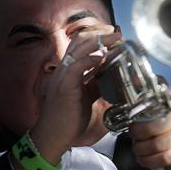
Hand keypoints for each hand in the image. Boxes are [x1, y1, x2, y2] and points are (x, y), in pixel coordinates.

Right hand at [31, 25, 121, 160]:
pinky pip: (76, 66)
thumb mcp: (87, 97)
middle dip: (100, 33)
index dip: (96, 37)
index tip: (113, 35)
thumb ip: (95, 85)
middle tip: (117, 32)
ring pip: (78, 49)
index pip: (80, 45)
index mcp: (67, 71)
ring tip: (114, 39)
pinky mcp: (64, 86)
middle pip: (79, 41)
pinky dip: (90, 59)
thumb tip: (111, 78)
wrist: (53, 137)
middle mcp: (63, 70)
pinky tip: (102, 58)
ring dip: (98, 42)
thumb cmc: (68, 121)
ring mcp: (62, 76)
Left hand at [129, 100, 170, 169]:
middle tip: (133, 136)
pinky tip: (143, 159)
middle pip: (156, 126)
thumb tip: (126, 98)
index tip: (132, 122)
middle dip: (138, 133)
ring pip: (158, 144)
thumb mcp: (163, 114)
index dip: (140, 114)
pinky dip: (149, 160)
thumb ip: (146, 107)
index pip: (155, 105)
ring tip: (137, 149)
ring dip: (141, 149)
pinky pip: (163, 158)